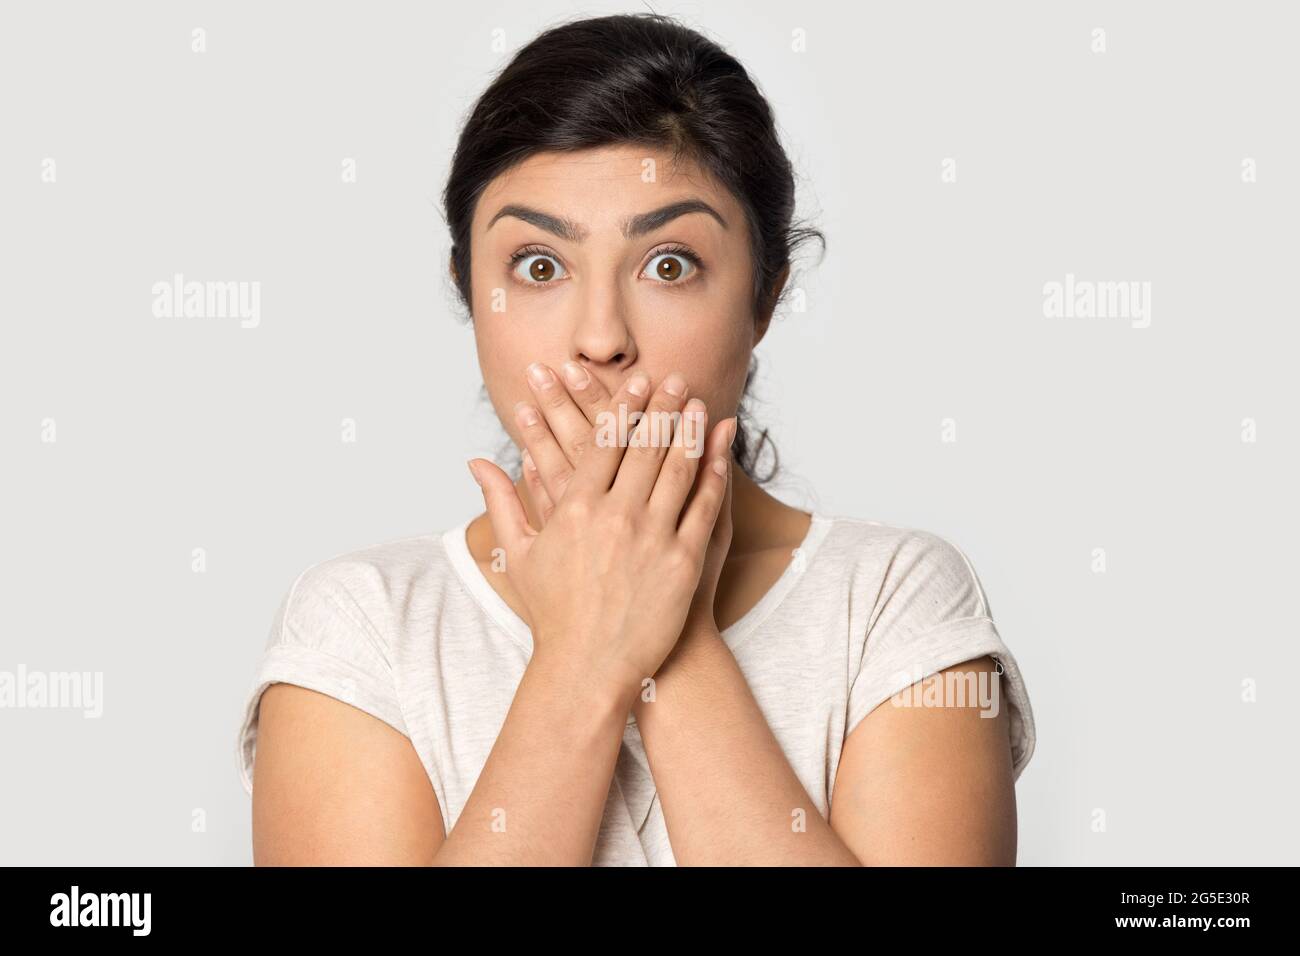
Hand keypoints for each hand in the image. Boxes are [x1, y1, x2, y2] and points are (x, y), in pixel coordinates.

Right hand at [467, 368, 731, 696]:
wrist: (588, 667)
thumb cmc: (551, 613)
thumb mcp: (519, 554)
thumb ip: (502, 500)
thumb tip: (476, 462)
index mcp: (575, 509)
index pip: (606, 443)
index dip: (625, 407)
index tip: (638, 381)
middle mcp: (615, 516)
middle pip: (645, 447)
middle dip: (661, 406)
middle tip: (673, 377)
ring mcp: (653, 538)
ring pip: (677, 470)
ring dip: (689, 431)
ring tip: (697, 403)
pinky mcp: (684, 562)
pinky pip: (702, 507)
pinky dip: (712, 474)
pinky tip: (718, 451)